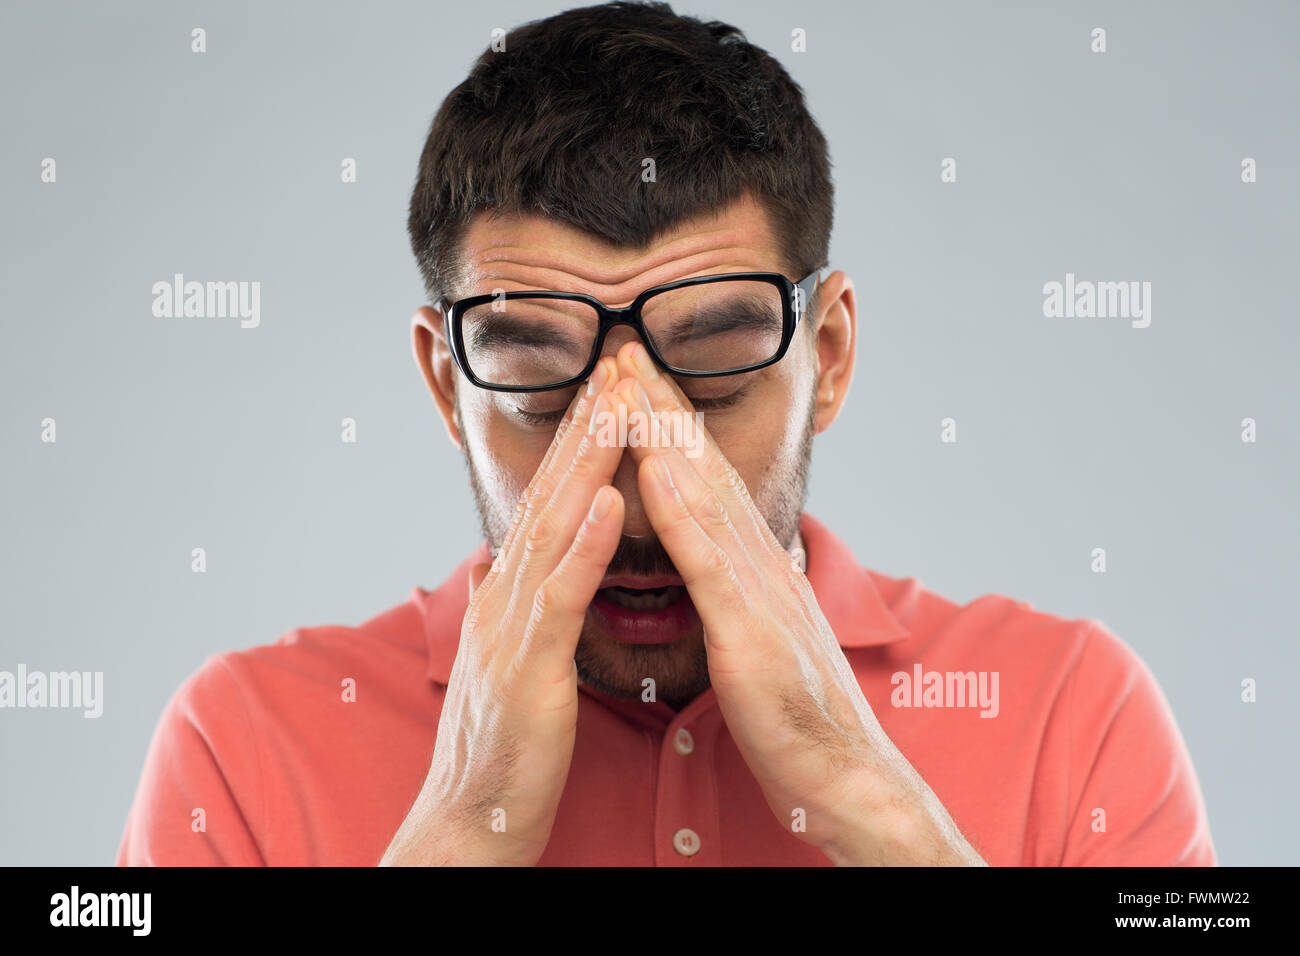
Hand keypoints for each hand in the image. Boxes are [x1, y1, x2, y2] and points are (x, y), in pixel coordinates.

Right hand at [381, 357, 624, 865]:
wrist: (471, 819)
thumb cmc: (505, 744)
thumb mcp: (510, 659)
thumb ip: (510, 606)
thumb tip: (502, 569)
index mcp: (512, 591)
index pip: (553, 498)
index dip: (583, 440)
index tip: (615, 386)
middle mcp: (506, 593)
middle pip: (553, 493)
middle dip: (588, 424)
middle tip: (619, 360)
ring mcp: (512, 625)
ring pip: (556, 526)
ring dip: (589, 459)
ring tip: (621, 402)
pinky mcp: (528, 665)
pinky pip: (561, 595)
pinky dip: (586, 543)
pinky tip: (612, 499)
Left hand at [610, 343, 985, 865]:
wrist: (843, 773)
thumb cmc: (796, 715)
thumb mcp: (760, 634)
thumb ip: (739, 588)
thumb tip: (723, 556)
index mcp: (754, 565)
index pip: (705, 480)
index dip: (670, 425)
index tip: (635, 379)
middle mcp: (760, 562)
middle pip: (705, 468)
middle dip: (662, 404)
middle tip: (625, 346)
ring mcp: (759, 590)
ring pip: (706, 495)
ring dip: (665, 432)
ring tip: (630, 379)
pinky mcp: (751, 631)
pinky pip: (709, 561)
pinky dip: (680, 509)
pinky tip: (653, 468)